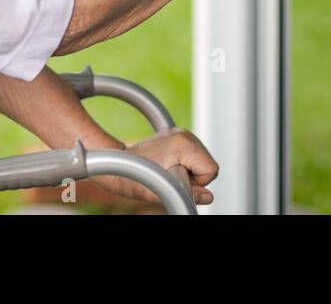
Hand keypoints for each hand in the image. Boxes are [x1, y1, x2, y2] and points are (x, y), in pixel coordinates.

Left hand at [91, 128, 218, 205]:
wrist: (119, 165)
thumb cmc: (134, 178)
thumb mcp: (160, 192)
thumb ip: (187, 195)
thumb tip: (208, 197)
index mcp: (184, 144)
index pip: (211, 169)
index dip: (198, 182)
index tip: (177, 181)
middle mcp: (185, 135)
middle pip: (208, 163)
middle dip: (194, 176)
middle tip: (171, 177)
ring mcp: (182, 134)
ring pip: (202, 160)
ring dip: (190, 170)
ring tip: (168, 171)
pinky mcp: (178, 137)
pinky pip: (193, 155)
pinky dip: (186, 164)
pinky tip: (170, 166)